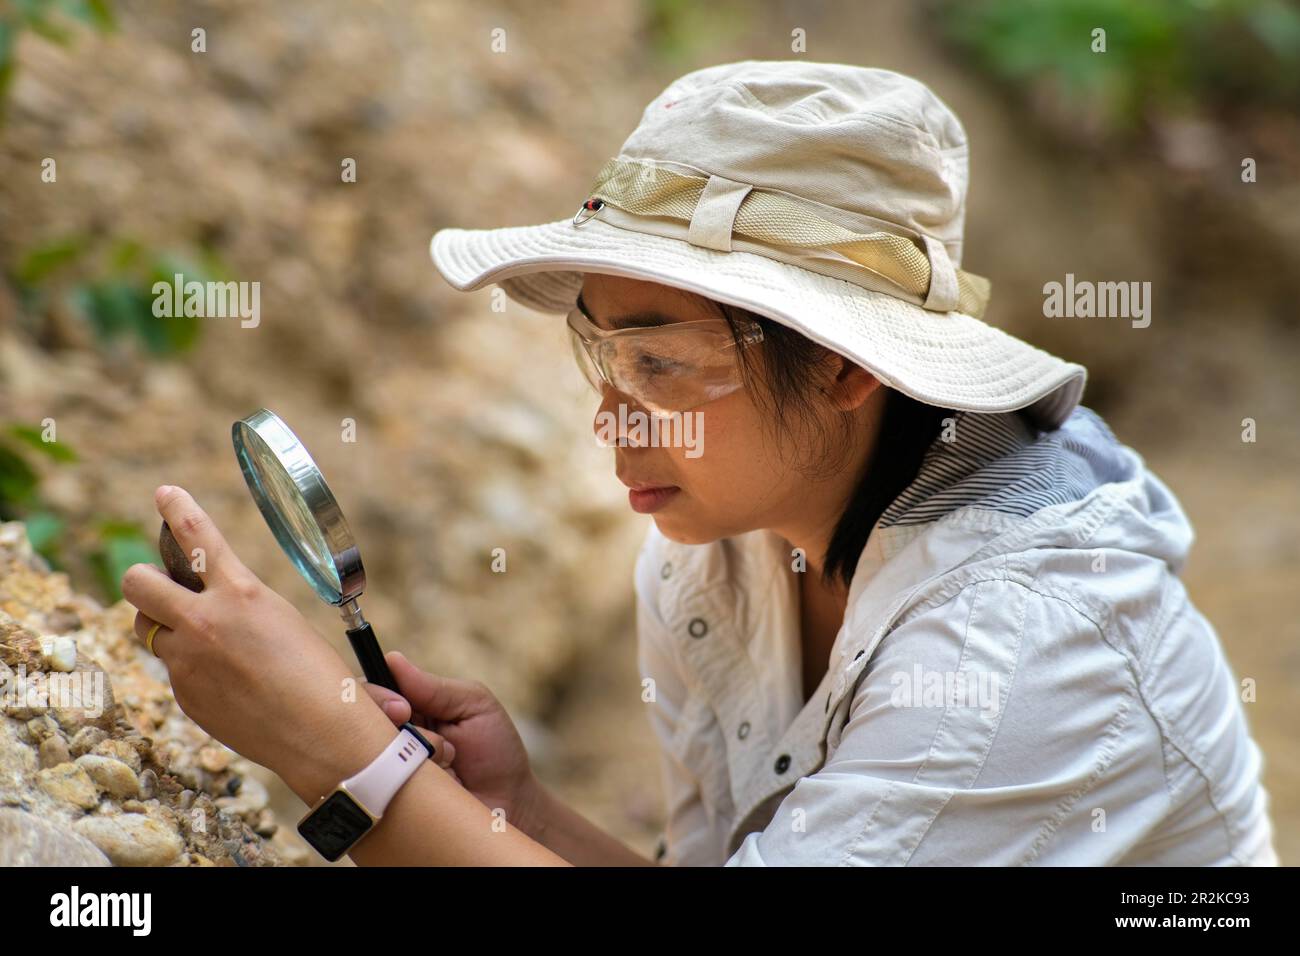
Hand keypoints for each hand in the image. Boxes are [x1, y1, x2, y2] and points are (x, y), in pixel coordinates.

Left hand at [121, 485, 394, 794]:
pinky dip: (194, 670)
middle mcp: (205, 622)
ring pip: (148, 631)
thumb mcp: (282, 620)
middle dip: (144, 579)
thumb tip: (217, 604)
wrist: (321, 733)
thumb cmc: (320, 676)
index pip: (195, 536)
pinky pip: (175, 671)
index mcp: (240, 593)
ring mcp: (187, 662)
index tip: (165, 495)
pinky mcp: (184, 696)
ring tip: (203, 641)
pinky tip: (231, 684)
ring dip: (168, 627)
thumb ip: (240, 606)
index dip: (176, 509)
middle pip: (138, 584)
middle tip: (163, 586)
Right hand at [363, 652, 544, 835]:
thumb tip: (392, 659)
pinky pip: (377, 788)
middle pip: (358, 720)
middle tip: (413, 731)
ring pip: (369, 754)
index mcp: (408, 708)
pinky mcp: (386, 801)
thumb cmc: (495, 751)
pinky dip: (405, 784)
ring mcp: (384, 771)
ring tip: (445, 761)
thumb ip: (434, 687)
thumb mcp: (474, 705)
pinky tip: (431, 785)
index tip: (402, 708)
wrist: (511, 804)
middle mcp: (389, 737)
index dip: (378, 695)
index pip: (371, 691)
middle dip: (388, 725)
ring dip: (406, 756)